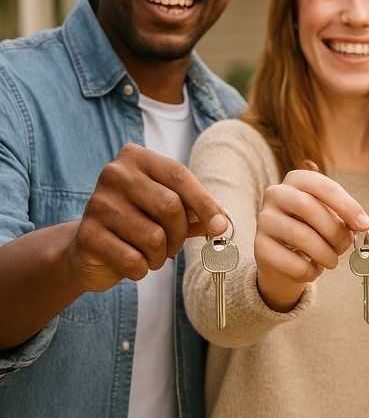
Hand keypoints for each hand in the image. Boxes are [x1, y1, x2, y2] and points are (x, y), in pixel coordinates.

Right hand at [71, 143, 228, 292]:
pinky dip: (141, 269)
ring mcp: (97, 203)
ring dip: (161, 256)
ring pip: (154, 237)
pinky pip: (132, 259)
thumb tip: (223, 221)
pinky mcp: (87, 234)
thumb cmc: (137, 223)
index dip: (205, 204)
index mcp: (136, 158)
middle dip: (180, 234)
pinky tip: (133, 263)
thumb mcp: (168, 210)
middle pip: (170, 206)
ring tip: (151, 254)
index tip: (221, 227)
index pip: (180, 176)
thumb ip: (195, 211)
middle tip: (173, 246)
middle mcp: (114, 174)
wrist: (89, 248)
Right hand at [253, 168, 368, 310]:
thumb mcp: (330, 217)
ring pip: (301, 236)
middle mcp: (275, 194)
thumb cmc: (312, 230)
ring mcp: (264, 219)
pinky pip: (292, 262)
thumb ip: (345, 217)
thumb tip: (363, 224)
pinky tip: (313, 269)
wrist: (283, 257)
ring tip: (332, 261)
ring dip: (325, 254)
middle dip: (335, 231)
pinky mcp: (259, 246)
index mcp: (297, 179)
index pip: (324, 186)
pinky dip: (310, 270)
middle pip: (309, 208)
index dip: (348, 206)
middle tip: (345, 246)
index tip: (365, 225)